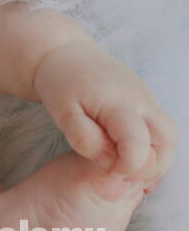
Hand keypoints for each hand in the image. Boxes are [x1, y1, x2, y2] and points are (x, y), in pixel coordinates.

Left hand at [32, 40, 178, 190]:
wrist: (65, 53)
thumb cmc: (61, 84)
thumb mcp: (62, 114)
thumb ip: (85, 140)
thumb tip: (110, 163)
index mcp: (119, 103)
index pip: (139, 144)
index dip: (127, 168)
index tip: (107, 173)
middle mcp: (141, 101)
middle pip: (167, 141)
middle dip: (150, 168)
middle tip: (122, 177)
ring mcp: (147, 100)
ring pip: (169, 137)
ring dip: (155, 161)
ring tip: (126, 171)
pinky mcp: (147, 103)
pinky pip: (161, 131)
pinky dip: (153, 150)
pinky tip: (129, 160)